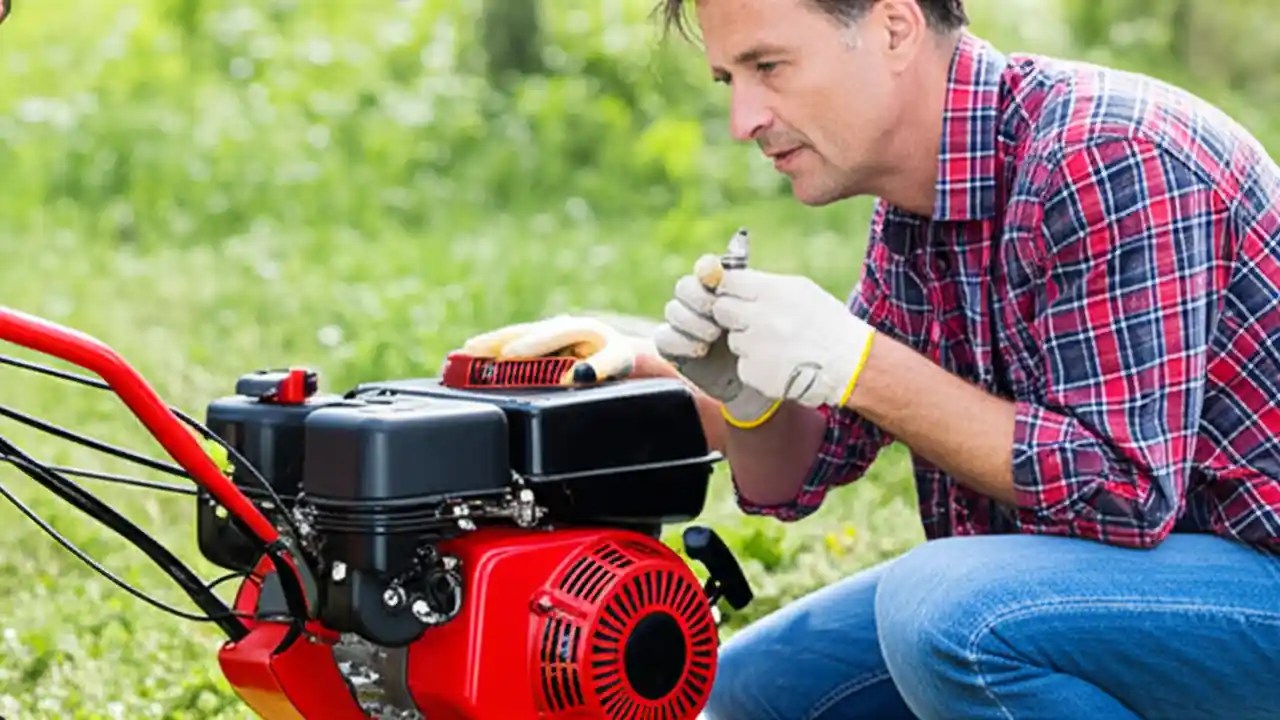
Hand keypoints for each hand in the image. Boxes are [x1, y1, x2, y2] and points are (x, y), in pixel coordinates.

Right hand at [457, 314, 639, 382]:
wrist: (619, 353)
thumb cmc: (618, 359)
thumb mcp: (617, 363)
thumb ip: (601, 368)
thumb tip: (575, 375)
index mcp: (580, 328)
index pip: (551, 335)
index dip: (529, 344)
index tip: (510, 353)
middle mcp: (559, 326)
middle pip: (524, 331)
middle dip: (498, 340)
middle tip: (472, 349)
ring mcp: (546, 333)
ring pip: (514, 335)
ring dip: (489, 343)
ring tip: (464, 352)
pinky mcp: (537, 342)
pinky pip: (513, 343)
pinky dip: (493, 350)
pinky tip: (473, 356)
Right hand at [653, 254, 779, 427]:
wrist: (761, 383)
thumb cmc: (768, 346)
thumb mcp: (767, 312)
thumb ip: (751, 283)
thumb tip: (741, 243)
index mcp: (723, 290)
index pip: (705, 268)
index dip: (706, 268)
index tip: (714, 275)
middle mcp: (700, 304)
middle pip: (684, 286)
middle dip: (698, 297)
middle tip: (716, 311)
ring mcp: (686, 326)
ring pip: (673, 310)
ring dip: (691, 321)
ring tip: (713, 335)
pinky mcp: (675, 349)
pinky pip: (664, 337)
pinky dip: (680, 341)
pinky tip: (700, 349)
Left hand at [711, 268, 875, 408]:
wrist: (850, 365)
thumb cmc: (827, 323)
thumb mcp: (801, 291)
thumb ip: (764, 285)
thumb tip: (729, 279)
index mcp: (773, 292)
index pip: (727, 282)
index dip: (728, 289)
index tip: (733, 295)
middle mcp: (762, 318)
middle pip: (721, 310)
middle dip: (733, 315)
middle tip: (753, 322)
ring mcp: (757, 348)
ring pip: (733, 340)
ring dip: (748, 343)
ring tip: (777, 346)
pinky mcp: (755, 374)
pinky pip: (743, 365)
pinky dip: (756, 366)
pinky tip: (780, 364)